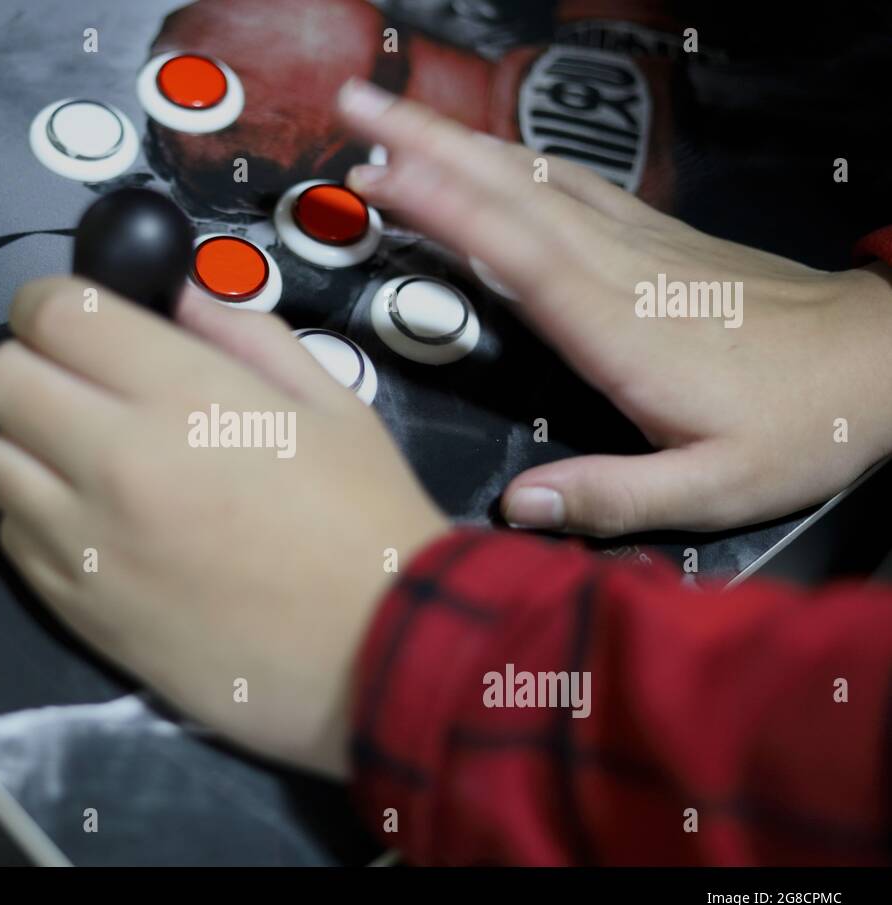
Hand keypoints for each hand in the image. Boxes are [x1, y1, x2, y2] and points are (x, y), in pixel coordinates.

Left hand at [0, 280, 447, 777]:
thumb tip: (175, 297)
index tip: (72, 313)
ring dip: (25, 444)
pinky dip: (36, 518)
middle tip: (76, 381)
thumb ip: (241, 331)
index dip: (52, 300)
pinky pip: (13, 538)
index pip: (53, 312)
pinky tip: (91, 524)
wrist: (377, 653)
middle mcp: (113, 461)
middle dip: (30, 363)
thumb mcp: (329, 400)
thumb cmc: (364, 519)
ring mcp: (85, 543)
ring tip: (80, 457)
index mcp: (182, 395)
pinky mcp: (77, 608)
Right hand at [339, 79, 891, 536]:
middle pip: (508, 192)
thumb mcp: (717, 489)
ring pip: (530, 177)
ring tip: (392, 115)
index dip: (446, 209)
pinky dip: (510, 160)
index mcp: (622, 330)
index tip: (382, 176)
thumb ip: (614, 499)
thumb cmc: (797, 424)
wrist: (878, 360)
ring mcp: (635, 241)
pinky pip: (565, 184)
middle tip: (354, 109)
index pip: (519, 254)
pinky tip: (479, 151)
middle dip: (425, 143)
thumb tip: (519, 504)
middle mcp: (620, 269)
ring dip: (456, 139)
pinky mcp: (651, 235)